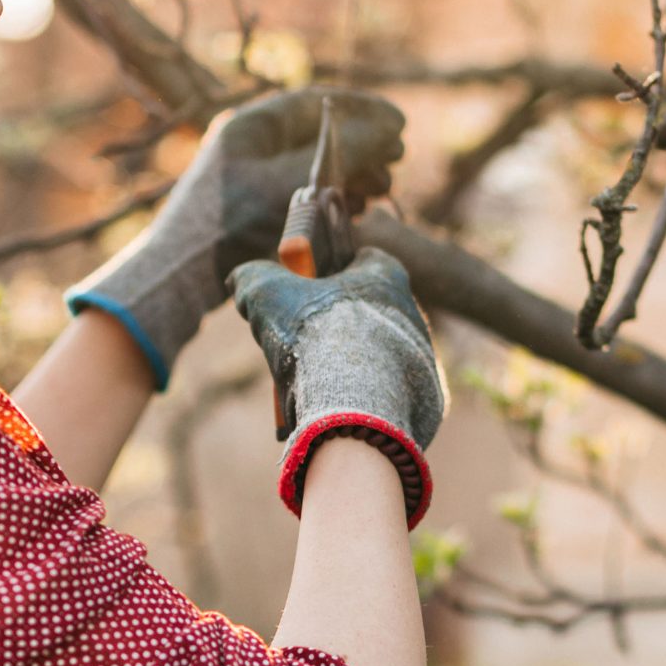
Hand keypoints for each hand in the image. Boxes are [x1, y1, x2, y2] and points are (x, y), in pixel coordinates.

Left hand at [64, 87, 403, 387]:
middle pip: (319, 134)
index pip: (316, 103)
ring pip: (315, 164)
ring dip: (353, 172)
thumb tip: (388, 129)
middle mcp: (253, 145)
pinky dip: (334, 196)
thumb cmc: (232, 224)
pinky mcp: (257, 209)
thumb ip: (343, 153)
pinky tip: (356, 209)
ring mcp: (254, 176)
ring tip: (383, 188)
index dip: (363, 110)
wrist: (181, 275)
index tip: (399, 121)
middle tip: (398, 157)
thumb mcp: (293, 183)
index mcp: (252, 125)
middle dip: (363, 145)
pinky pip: (305, 191)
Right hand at [230, 246, 443, 529]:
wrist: (358, 404)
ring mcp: (423, 355)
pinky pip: (390, 391)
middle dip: (336, 325)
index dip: (330, 270)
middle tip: (303, 345)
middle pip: (367, 309)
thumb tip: (240, 278)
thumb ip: (252, 278)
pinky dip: (366, 397)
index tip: (305, 288)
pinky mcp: (426, 396)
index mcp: (385, 275)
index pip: (362, 258)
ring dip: (349, 364)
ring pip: (378, 353)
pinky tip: (338, 408)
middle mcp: (412, 311)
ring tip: (316, 384)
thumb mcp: (267, 294)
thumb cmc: (316, 336)